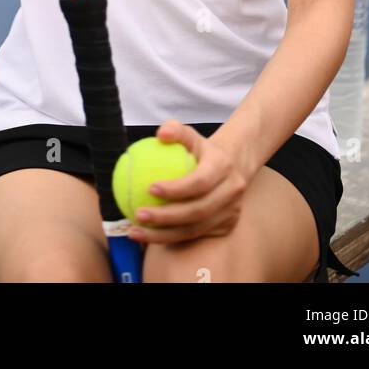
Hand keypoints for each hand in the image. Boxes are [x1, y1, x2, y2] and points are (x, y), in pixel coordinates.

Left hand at [126, 119, 250, 245]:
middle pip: (197, 211)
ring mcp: (231, 212)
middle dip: (165, 217)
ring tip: (136, 231)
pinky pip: (195, 236)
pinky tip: (148, 235)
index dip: (176, 188)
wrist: (232, 166)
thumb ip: (175, 130)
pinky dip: (170, 238)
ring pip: (195, 230)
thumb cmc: (202, 150)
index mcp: (223, 167)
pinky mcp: (226, 227)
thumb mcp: (191, 136)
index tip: (150, 188)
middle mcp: (231, 192)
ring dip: (163, 235)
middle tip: (139, 214)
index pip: (200, 182)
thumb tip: (160, 134)